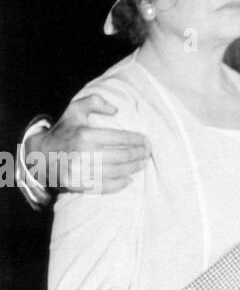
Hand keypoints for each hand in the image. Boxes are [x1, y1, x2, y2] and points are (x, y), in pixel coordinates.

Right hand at [34, 93, 150, 192]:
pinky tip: (130, 179)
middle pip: (122, 156)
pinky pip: (105, 186)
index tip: (146, 141)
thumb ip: (94, 103)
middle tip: (148, 153)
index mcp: (85, 135)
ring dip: (133, 168)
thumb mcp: (75, 111)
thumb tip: (115, 109)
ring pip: (116, 172)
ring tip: (142, 164)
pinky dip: (120, 184)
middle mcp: (83, 153)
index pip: (119, 138)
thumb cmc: (63, 131)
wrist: (40, 154)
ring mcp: (80, 171)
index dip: (137, 140)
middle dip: (139, 154)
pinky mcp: (77, 184)